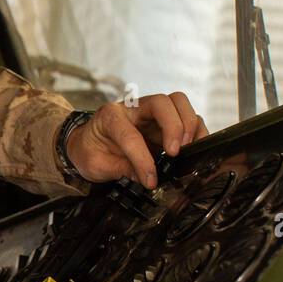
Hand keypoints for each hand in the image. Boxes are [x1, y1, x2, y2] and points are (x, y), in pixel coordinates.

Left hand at [64, 93, 208, 188]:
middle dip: (174, 126)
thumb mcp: (95, 164)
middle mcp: (133, 108)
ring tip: (188, 150)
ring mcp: (151, 113)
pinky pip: (187, 117)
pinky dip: (196, 131)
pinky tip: (195, 149)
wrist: (85, 144)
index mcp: (109, 116)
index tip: (150, 179)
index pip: (131, 134)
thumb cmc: (89, 151)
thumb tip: (145, 177)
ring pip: (179, 103)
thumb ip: (119, 169)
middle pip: (162, 102)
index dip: (142, 158)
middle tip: (175, 153)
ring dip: (189, 125)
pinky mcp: (164, 122)